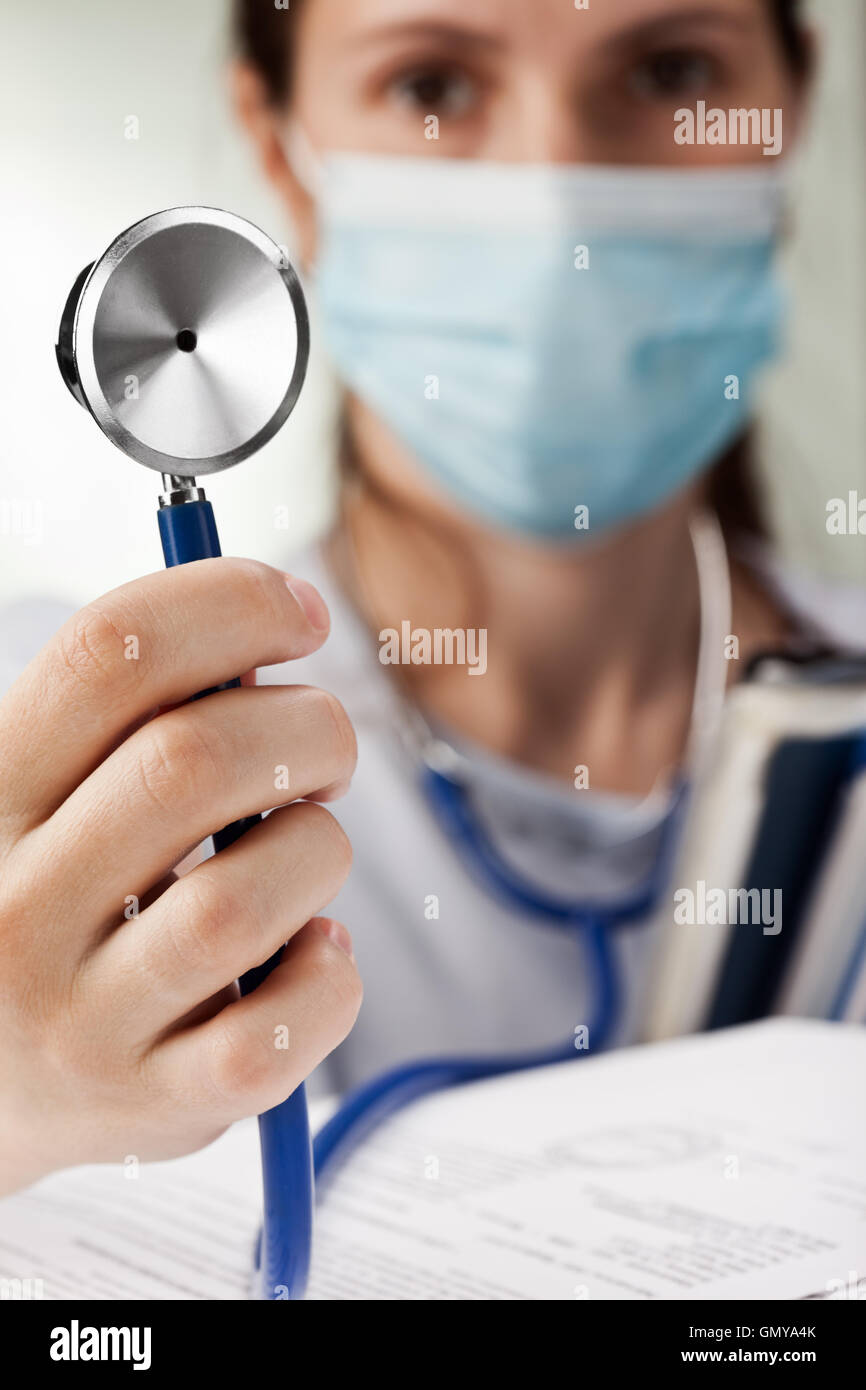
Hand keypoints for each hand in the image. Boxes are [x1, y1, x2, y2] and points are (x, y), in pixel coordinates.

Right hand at [0, 558, 360, 1194]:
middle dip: (305, 727)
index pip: (111, 653)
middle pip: (193, 760)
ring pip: (246, 900)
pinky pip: (275, 1032)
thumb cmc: (53, 896)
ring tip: (306, 853)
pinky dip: (329, 976)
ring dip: (319, 850)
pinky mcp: (150, 1103)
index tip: (299, 612)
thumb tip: (271, 621)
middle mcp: (16, 906)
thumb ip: (138, 713)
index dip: (231, 603)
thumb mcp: (51, 793)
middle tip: (323, 749)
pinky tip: (312, 950)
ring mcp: (81, 1018)